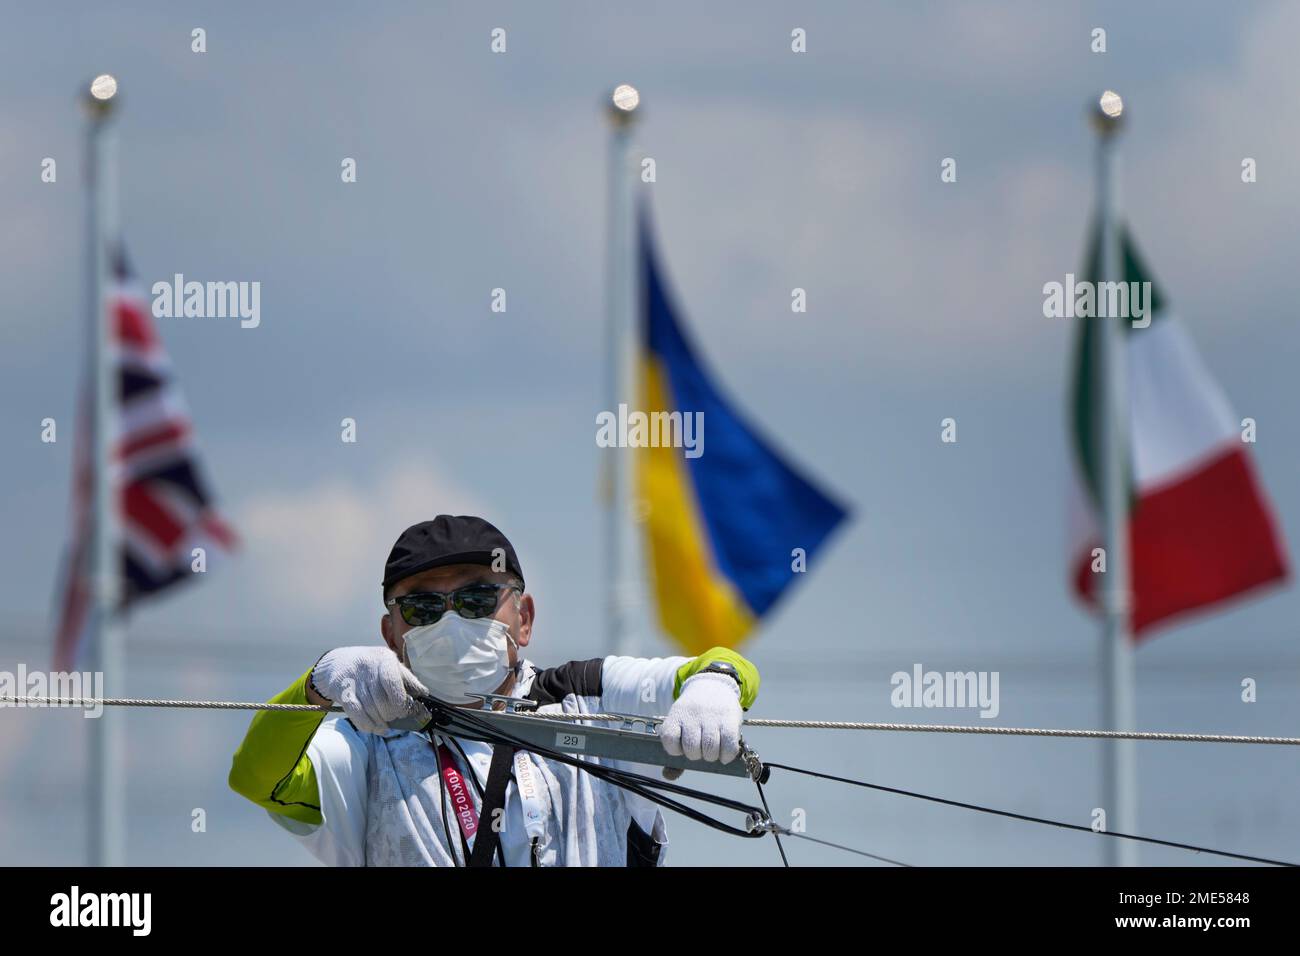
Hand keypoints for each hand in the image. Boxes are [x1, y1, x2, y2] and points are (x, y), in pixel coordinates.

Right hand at [310, 646, 428, 734]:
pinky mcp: (341, 691)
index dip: (399, 699)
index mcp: (383, 658)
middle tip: (394, 717)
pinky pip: (355, 713)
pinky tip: (372, 727)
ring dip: (379, 722)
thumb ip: (406, 678)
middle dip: (390, 713)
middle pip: (381, 699)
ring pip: (369, 709)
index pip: (391, 680)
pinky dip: (366, 724)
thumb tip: (424, 693)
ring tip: (384, 725)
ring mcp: (353, 679)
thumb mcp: (389, 665)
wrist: (337, 663)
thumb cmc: (370, 666)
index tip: (403, 710)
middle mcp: (367, 667)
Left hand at [660, 672, 741, 764]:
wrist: (713, 685)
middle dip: (695, 755)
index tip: (681, 746)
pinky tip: (724, 754)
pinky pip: (728, 746)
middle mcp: (693, 715)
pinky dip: (726, 756)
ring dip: (711, 756)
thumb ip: (676, 749)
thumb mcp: (681, 723)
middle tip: (700, 749)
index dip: (675, 749)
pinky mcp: (729, 720)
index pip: (670, 738)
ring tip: (712, 750)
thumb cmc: (694, 713)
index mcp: (677, 715)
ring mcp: (712, 717)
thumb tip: (668, 775)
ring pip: (709, 749)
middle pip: (691, 748)